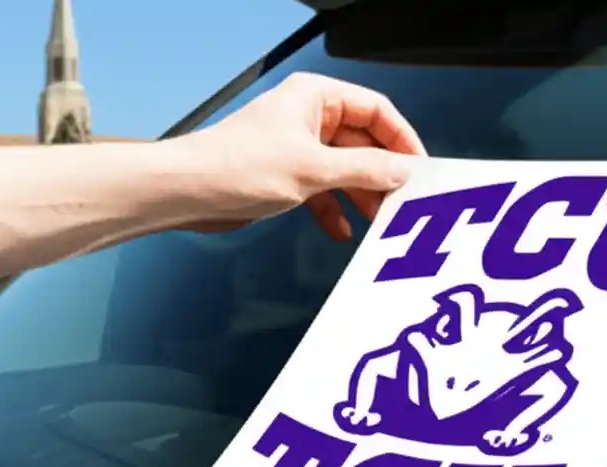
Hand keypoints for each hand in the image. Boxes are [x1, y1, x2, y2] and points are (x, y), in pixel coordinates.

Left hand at [172, 71, 426, 240]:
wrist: (188, 191)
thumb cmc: (235, 166)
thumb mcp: (314, 170)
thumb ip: (364, 170)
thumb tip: (401, 170)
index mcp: (315, 97)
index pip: (375, 110)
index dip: (401, 139)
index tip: (418, 167)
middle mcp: (307, 117)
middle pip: (362, 142)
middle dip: (381, 174)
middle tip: (401, 200)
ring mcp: (296, 147)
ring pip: (344, 170)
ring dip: (360, 196)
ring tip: (377, 221)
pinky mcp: (284, 175)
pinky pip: (322, 190)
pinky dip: (333, 209)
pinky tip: (340, 230)